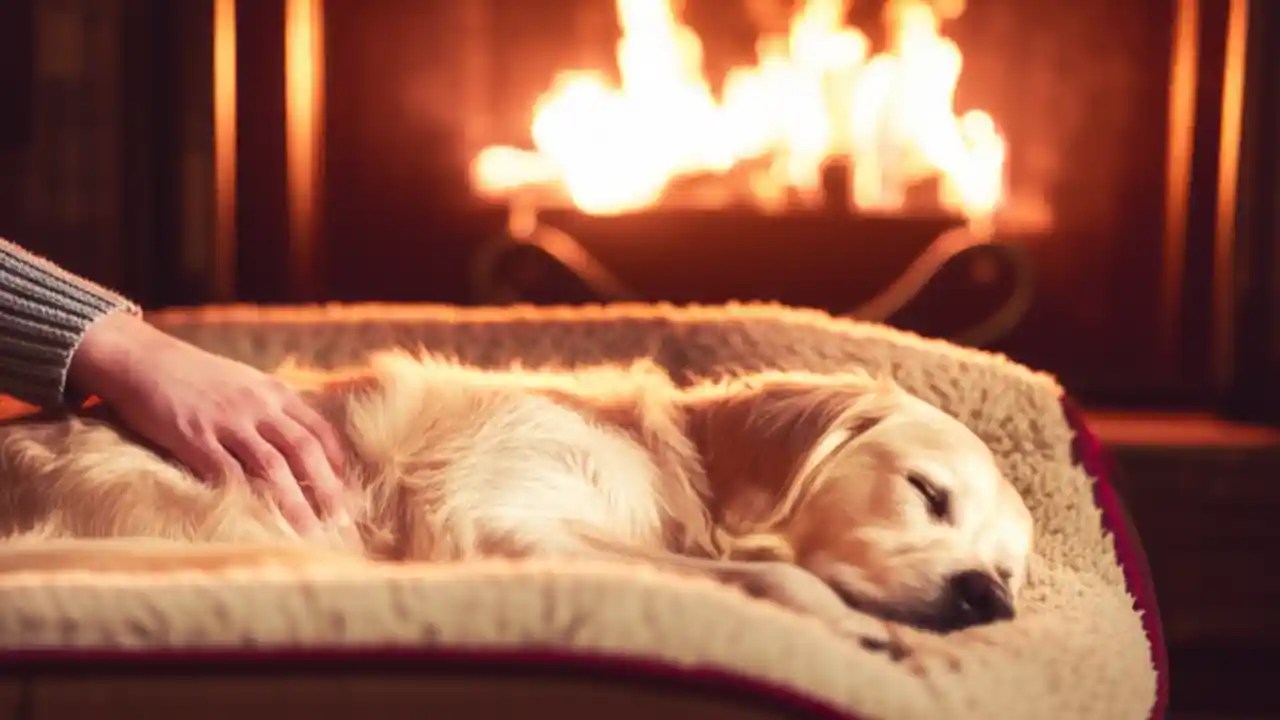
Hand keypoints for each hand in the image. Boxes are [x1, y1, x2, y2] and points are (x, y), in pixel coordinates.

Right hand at [68, 311, 351, 535]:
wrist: (140, 357)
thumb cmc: (194, 376)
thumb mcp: (244, 382)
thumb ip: (271, 409)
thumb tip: (297, 445)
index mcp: (275, 393)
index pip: (320, 431)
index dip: (338, 465)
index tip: (348, 494)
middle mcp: (259, 405)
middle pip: (305, 452)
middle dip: (327, 490)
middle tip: (343, 524)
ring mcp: (227, 421)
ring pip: (273, 467)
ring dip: (295, 504)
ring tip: (309, 534)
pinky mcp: (194, 437)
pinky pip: (226, 472)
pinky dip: (245, 499)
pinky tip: (258, 523)